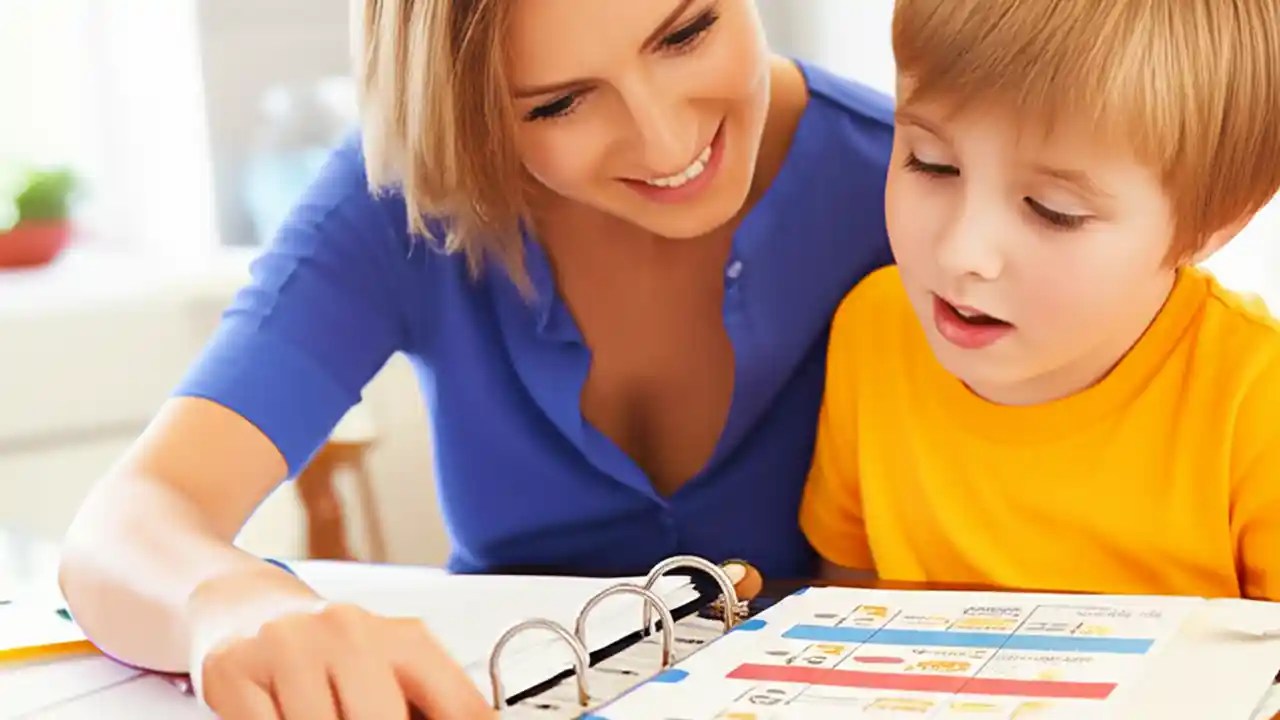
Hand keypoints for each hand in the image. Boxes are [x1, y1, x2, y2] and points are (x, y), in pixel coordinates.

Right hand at [196, 602, 494, 719]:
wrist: (243, 605)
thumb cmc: (327, 650)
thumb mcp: (389, 670)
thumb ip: (430, 704)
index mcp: (404, 638)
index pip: (458, 707)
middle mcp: (350, 633)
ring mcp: (289, 647)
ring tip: (322, 713)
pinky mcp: (234, 668)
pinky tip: (281, 714)